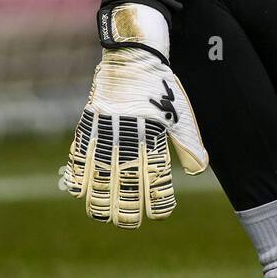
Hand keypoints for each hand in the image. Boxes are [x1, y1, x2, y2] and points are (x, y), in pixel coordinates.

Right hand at [62, 4, 206, 226]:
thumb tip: (198, 171)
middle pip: (126, 176)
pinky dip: (78, 172)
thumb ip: (187, 143)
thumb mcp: (180, 112)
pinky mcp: (90, 119)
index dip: (157, 196)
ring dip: (99, 195)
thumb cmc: (162, 86)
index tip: (159, 215)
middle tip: (127, 224)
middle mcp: (129, 130)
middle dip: (126, 203)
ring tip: (101, 216)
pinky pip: (81, 150)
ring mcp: (106, 126)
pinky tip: (77, 191)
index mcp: (154, 129)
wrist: (134, 53)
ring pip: (100, 168)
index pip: (156, 172)